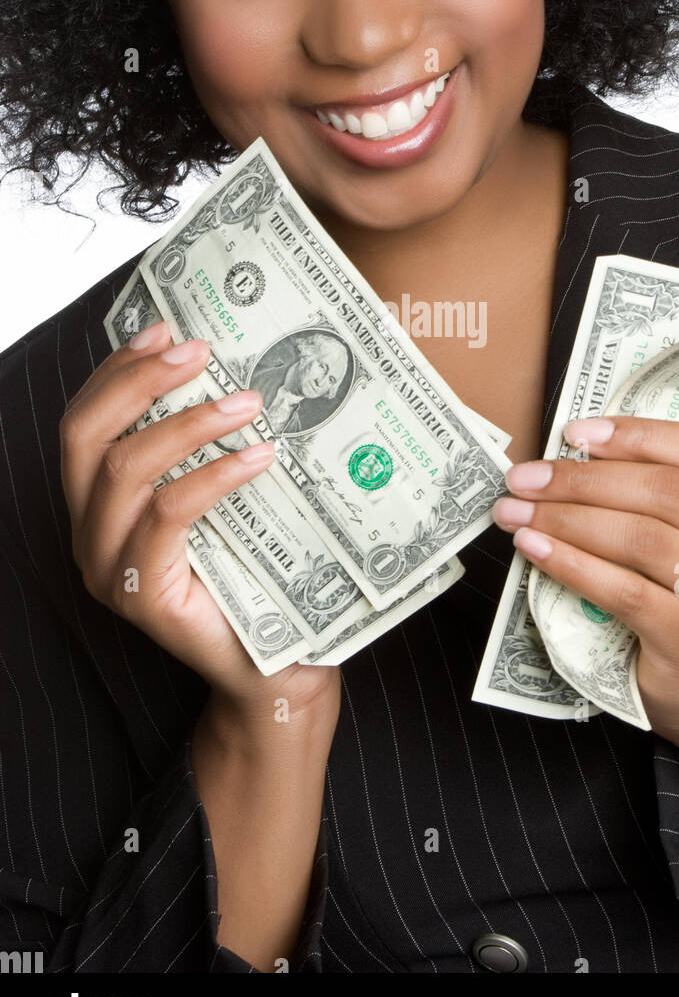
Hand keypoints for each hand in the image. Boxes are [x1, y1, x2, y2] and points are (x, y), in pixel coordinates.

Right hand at [59, 318, 339, 723]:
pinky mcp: (142, 597)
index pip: (86, 421)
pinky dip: (215, 474)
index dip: (118, 370)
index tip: (166, 327)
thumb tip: (236, 369)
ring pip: (123, 469)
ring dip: (187, 422)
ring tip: (248, 400)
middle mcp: (90, 535)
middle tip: (200, 352)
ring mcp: (108, 569)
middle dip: (139, 381)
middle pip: (86, 435)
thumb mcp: (228, 501)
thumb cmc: (256, 579)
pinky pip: (169, 514)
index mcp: (99, 506)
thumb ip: (209, 449)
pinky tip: (259, 454)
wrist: (274, 668)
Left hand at [492, 416, 678, 789]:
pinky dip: (570, 563)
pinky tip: (533, 548)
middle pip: (664, 491)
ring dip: (565, 518)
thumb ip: (667, 486)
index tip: (575, 433)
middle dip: (582, 478)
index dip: (635, 435)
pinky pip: (621, 591)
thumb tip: (579, 446)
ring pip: (639, 537)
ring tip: (515, 511)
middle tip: (524, 477)